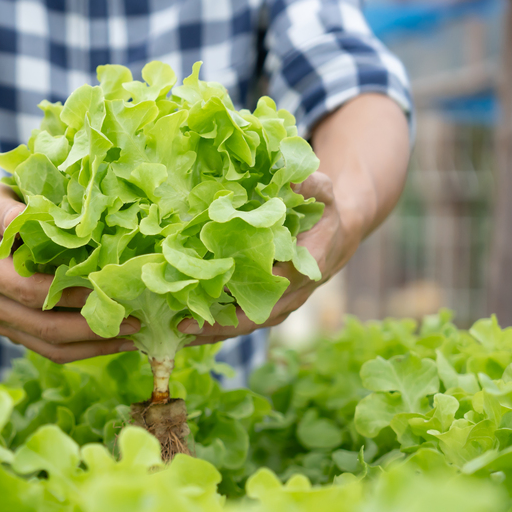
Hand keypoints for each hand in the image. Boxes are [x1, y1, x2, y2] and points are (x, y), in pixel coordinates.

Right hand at [0, 179, 138, 362]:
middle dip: (92, 328)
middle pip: (44, 328)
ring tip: (131, 338)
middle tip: (134, 321)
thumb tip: (29, 217)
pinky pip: (49, 349)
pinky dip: (82, 349)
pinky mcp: (13, 331)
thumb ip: (5, 209)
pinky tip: (112, 341)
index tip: (106, 290)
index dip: (69, 295)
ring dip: (93, 347)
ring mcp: (1, 323)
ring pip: (49, 347)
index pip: (31, 291)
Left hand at [177, 171, 358, 345]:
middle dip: (221, 324)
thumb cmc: (322, 212)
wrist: (334, 237)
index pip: (281, 281)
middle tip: (184, 325)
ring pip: (246, 325)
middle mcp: (294, 292)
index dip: (253, 289)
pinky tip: (185, 332)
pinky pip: (241, 324)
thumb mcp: (321, 191)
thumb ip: (309, 185)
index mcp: (307, 264)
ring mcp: (280, 305)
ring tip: (177, 333)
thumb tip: (289, 178)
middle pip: (257, 315)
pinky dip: (215, 330)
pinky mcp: (268, 308)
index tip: (222, 292)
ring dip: (213, 332)